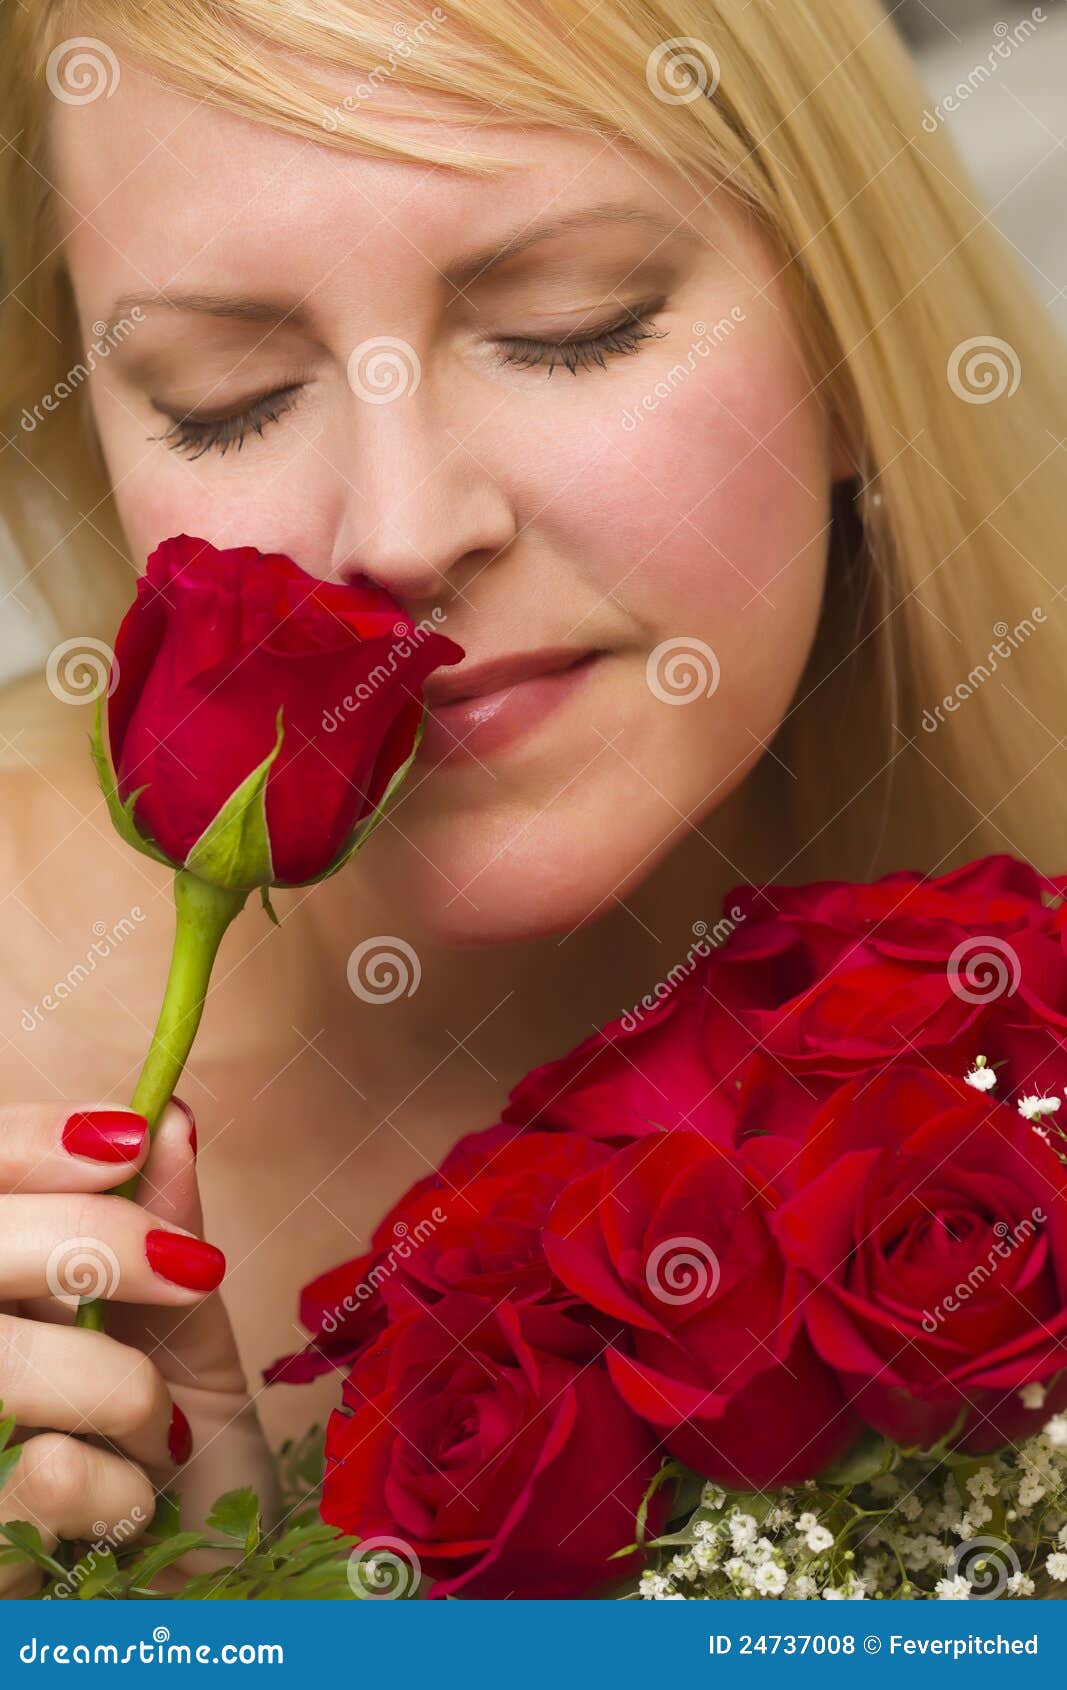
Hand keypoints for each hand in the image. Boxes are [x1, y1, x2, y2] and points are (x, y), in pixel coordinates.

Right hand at [0, 1098, 275, 1596]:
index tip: (127, 1137)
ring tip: (154, 1428)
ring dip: (114, 1385)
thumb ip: (164, 1226)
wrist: (186, 1593)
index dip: (28, 1142)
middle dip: (95, 1236)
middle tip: (192, 1266)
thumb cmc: (171, 1452)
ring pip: (2, 1361)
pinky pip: (40, 1470)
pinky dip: (114, 1486)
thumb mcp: (182, 1329)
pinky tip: (118, 1513)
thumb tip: (170, 1117)